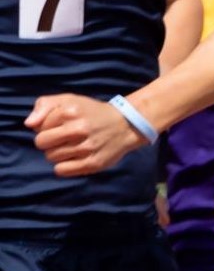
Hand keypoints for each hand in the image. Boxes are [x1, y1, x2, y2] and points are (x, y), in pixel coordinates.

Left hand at [26, 94, 148, 176]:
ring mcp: (87, 147)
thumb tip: (29, 124)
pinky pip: (62, 170)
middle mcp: (79, 128)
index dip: (47, 127)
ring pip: (51, 157)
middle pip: (41, 144)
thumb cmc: (92, 112)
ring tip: (72, 147)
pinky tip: (74, 159)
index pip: (38, 127)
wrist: (126, 125)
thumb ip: (44, 105)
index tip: (61, 125)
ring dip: (58, 154)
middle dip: (48, 142)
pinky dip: (64, 166)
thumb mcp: (69, 99)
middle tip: (63, 139)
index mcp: (70, 111)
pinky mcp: (93, 163)